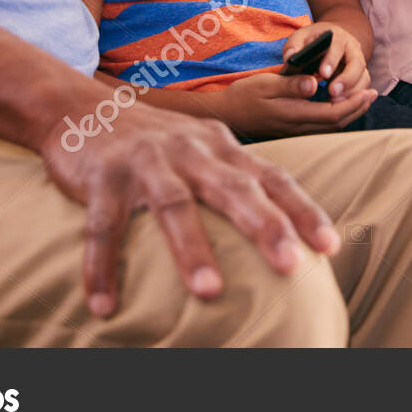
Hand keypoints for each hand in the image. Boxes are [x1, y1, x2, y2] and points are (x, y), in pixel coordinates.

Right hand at [38, 101, 341, 317]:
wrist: (81, 106)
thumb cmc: (156, 141)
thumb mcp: (202, 149)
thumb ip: (236, 178)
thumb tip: (285, 229)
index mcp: (221, 147)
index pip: (271, 177)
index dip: (302, 210)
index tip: (331, 246)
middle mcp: (190, 150)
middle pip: (233, 187)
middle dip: (264, 225)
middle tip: (290, 265)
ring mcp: (145, 160)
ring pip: (174, 204)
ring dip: (192, 249)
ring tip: (210, 292)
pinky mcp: (101, 176)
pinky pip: (101, 225)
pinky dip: (102, 266)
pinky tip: (104, 305)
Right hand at [223, 70, 376, 136]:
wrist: (225, 114)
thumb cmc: (244, 95)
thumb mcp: (266, 84)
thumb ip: (291, 85)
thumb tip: (315, 84)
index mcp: (293, 114)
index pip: (333, 113)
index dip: (354, 103)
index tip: (368, 91)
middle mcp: (297, 127)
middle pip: (337, 123)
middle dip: (357, 109)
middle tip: (373, 94)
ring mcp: (294, 131)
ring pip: (330, 127)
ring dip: (349, 113)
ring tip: (362, 99)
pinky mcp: (291, 131)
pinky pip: (321, 127)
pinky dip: (336, 117)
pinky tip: (339, 106)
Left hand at [283, 22, 370, 100]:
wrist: (330, 41)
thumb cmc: (312, 41)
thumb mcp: (301, 38)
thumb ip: (294, 46)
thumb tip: (290, 57)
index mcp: (338, 37)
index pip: (338, 47)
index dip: (331, 61)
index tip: (322, 74)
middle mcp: (353, 49)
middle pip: (357, 64)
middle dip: (347, 80)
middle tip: (332, 93)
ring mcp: (359, 64)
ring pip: (363, 79)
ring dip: (351, 92)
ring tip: (334, 102)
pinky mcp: (360, 77)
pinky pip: (362, 89)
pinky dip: (352, 98)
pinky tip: (337, 106)